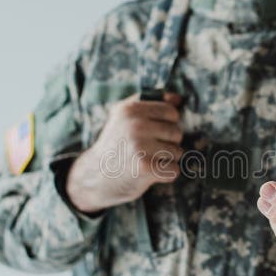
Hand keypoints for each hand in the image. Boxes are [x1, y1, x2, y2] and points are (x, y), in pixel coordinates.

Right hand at [66, 92, 183, 212]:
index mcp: (131, 109)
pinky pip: (174, 170)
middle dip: (168, 143)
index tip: (155, 132)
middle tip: (149, 149)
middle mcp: (135, 125)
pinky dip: (166, 174)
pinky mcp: (145, 167)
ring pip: (177, 152)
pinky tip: (150, 172)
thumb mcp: (125, 116)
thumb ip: (151, 103)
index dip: (168, 124)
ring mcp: (140, 146)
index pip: (171, 112)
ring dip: (167, 160)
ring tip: (148, 160)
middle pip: (176, 133)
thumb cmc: (116, 143)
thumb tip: (179, 99)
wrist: (97, 176)